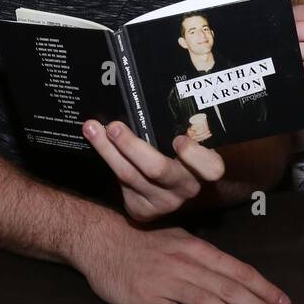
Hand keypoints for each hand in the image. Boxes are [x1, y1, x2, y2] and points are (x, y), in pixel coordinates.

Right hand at [74, 217, 291, 303]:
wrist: (101, 240)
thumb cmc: (141, 241)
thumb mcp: (178, 239)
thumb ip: (204, 256)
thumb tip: (232, 272)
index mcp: (197, 248)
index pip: (238, 269)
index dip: (263, 286)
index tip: (282, 301)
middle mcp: (186, 264)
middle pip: (228, 287)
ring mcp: (166, 282)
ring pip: (207, 301)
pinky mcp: (146, 300)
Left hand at [84, 119, 224, 221]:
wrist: (171, 189)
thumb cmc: (180, 153)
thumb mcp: (187, 141)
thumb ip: (180, 128)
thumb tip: (150, 93)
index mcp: (205, 168)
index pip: (211, 168)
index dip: (194, 155)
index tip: (178, 140)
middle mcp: (187, 188)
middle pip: (158, 170)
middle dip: (132, 146)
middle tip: (114, 126)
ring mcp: (165, 202)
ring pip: (130, 175)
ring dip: (107, 149)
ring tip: (92, 128)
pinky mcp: (144, 210)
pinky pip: (120, 184)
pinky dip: (107, 158)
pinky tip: (97, 142)